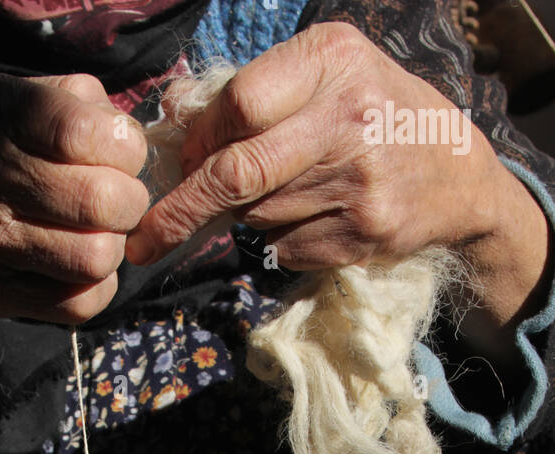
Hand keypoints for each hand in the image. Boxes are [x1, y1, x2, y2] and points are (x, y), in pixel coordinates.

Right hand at [0, 72, 149, 431]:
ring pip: (97, 257)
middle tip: (115, 200)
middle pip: (106, 201)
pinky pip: (77, 304)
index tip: (118, 153)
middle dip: (128, 200)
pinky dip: (95, 289)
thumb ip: (61, 100)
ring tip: (95, 235)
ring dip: (111, 247)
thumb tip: (123, 128)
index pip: (92, 133)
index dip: (126, 147)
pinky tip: (79, 269)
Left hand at [126, 22, 550, 343]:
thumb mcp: (326, 75)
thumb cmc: (373, 115)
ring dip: (248, 216)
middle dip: (180, 210)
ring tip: (289, 192)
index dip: (198, 139)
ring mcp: (358, 181)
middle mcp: (348, 116)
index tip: (179, 159)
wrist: (456, 175)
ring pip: (257, 215)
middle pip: (236, 172)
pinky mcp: (363, 234)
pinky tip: (316, 217)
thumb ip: (254, 91)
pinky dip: (282, 241)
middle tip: (144, 239)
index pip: (237, 103)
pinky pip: (285, 248)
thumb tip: (173, 119)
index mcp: (332, 60)